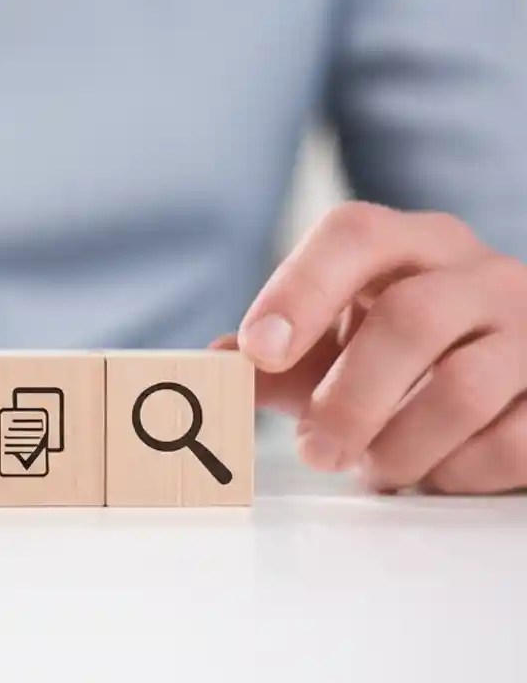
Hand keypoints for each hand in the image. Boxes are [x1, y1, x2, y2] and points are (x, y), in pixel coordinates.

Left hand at [218, 201, 526, 493]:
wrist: (513, 382)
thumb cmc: (407, 359)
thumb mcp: (337, 348)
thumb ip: (276, 360)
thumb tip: (212, 370)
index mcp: (411, 245)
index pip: (354, 235)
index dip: (298, 290)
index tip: (259, 351)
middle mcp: (480, 274)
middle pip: (410, 319)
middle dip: (348, 398)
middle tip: (314, 450)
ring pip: (464, 387)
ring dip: (400, 445)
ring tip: (375, 469)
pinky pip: (511, 442)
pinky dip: (457, 472)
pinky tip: (435, 474)